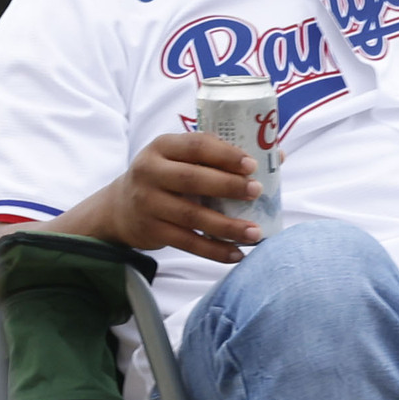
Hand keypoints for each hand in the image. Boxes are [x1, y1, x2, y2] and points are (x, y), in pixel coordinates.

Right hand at [87, 131, 263, 265]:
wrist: (121, 208)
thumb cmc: (166, 177)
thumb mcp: (181, 158)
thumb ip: (220, 155)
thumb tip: (277, 157)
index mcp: (162, 147)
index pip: (196, 145)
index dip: (226, 155)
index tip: (252, 165)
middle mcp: (150, 172)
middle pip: (192, 179)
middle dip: (228, 186)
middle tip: (256, 192)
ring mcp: (148, 202)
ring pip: (192, 216)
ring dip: (227, 226)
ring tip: (255, 232)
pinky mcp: (151, 230)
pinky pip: (187, 242)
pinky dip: (214, 250)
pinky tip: (236, 254)